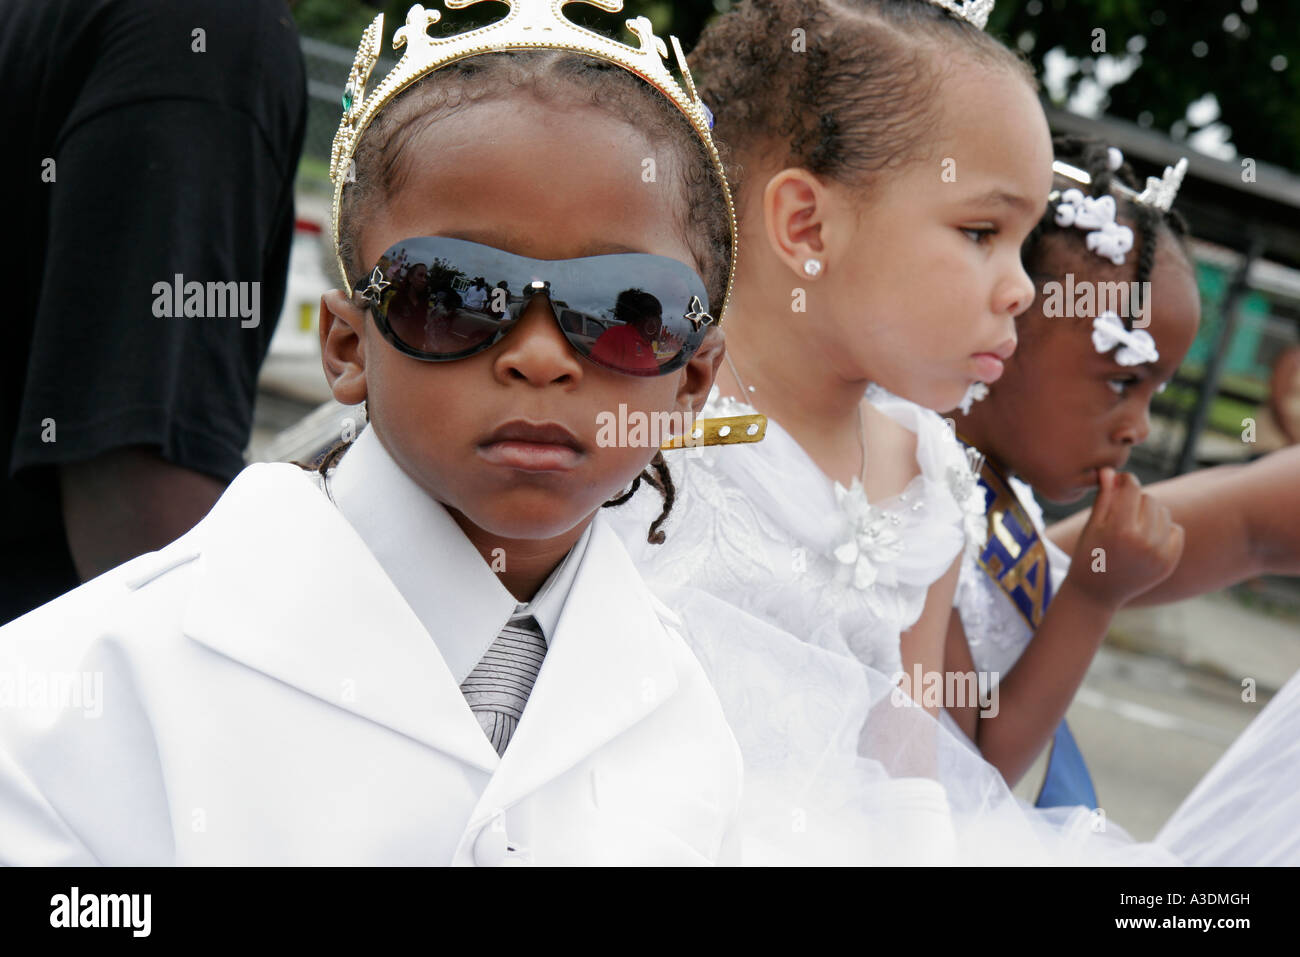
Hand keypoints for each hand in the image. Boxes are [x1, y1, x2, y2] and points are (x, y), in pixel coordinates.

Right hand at [1068, 467, 1184, 607]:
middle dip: (1135, 500)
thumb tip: (1110, 470)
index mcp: (1119, 529)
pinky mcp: (1169, 562)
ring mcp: (1159, 553)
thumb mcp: (1091, 525)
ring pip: (1164, 513)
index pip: (1132, 487)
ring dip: (1150, 514)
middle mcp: (1143, 541)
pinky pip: (1177, 530)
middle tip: (1121, 513)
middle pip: (1149, 498)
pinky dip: (1164, 530)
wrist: (1096, 594)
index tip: (1117, 483)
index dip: (1124, 481)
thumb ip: (1104, 497)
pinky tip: (1146, 540)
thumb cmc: (1088, 554)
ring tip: (1133, 527)